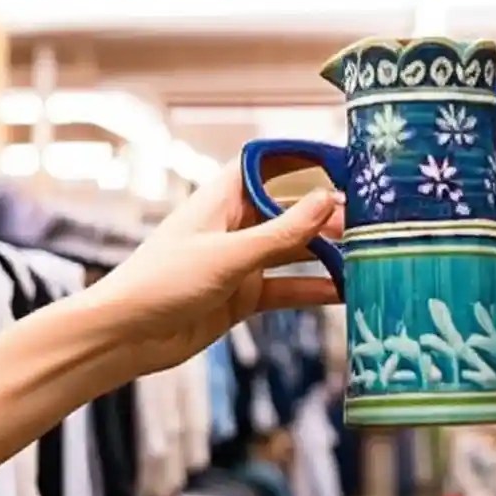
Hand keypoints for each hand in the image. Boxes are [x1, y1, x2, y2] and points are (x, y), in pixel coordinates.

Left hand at [85, 161, 343, 375]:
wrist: (126, 337)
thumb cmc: (163, 282)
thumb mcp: (230, 255)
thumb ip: (282, 233)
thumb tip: (327, 198)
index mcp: (222, 200)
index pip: (268, 165)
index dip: (303, 158)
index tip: (344, 160)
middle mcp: (234, 226)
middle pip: (290, 212)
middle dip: (327, 216)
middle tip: (369, 223)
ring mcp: (239, 262)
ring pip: (293, 252)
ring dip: (326, 255)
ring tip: (367, 257)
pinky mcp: (242, 296)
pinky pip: (286, 288)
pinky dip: (313, 289)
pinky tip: (344, 292)